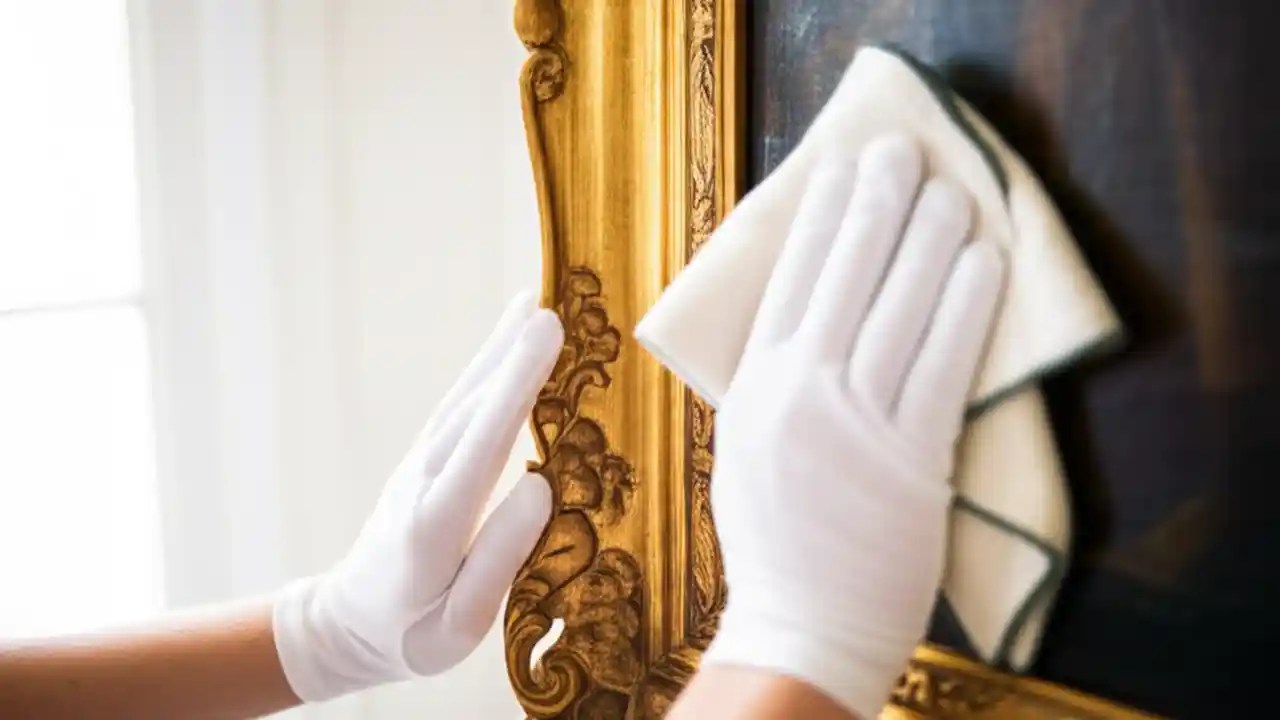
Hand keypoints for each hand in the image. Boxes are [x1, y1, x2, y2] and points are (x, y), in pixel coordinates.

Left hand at [272, 292, 562, 701]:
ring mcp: (419, 464)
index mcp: (436, 524)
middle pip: (475, 408)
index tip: (545, 335)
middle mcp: (424, 480)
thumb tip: (540, 486)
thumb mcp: (458, 626)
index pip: (484, 444)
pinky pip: (459, 404)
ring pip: (464, 397)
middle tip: (555, 307)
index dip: (517, 385)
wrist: (347, 626)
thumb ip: (498, 558)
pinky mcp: (423, 459)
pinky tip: (506, 340)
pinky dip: (486, 367)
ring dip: (499, 350)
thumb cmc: (411, 634)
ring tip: (534, 304)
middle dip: (513, 357)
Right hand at [701, 135, 1004, 716]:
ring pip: (899, 306)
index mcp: (751, 389)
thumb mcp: (746, 449)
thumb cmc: (775, 544)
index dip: (818, 215)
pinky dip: (966, 305)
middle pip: (843, 274)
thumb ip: (773, 382)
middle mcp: (799, 394)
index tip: (841, 167)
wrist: (803, 629)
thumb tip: (813, 317)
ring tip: (951, 190)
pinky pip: (945, 363)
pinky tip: (982, 261)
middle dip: (876, 203)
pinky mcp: (914, 458)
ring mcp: (856, 425)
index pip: (787, 279)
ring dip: (930, 237)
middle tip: (901, 153)